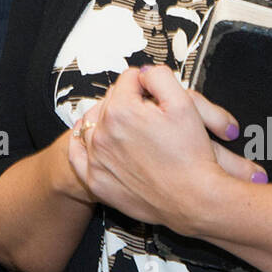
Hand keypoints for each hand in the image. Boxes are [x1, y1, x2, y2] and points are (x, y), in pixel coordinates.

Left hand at [68, 65, 264, 232]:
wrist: (194, 199)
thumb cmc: (191, 155)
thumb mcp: (184, 102)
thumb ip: (158, 76)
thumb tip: (142, 73)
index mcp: (121, 109)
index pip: (128, 80)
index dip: (146, 85)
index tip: (156, 97)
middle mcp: (102, 132)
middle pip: (109, 101)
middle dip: (127, 102)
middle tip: (148, 115)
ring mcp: (96, 158)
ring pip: (91, 124)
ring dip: (106, 120)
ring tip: (126, 126)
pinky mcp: (95, 181)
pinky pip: (77, 154)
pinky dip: (83, 145)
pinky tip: (94, 141)